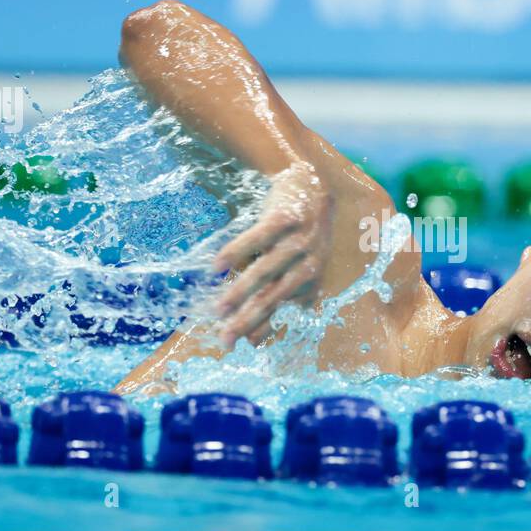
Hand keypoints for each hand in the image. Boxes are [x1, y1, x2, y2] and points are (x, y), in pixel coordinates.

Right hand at [212, 161, 334, 346]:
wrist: (312, 185)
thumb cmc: (297, 236)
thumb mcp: (295, 268)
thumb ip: (275, 300)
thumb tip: (255, 340)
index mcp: (312, 280)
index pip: (281, 309)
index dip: (257, 328)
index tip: (236, 346)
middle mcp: (309, 262)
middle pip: (273, 297)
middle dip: (246, 320)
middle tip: (224, 339)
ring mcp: (298, 240)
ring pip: (264, 271)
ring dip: (239, 292)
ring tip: (218, 309)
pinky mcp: (285, 217)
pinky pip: (257, 238)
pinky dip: (236, 252)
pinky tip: (218, 267)